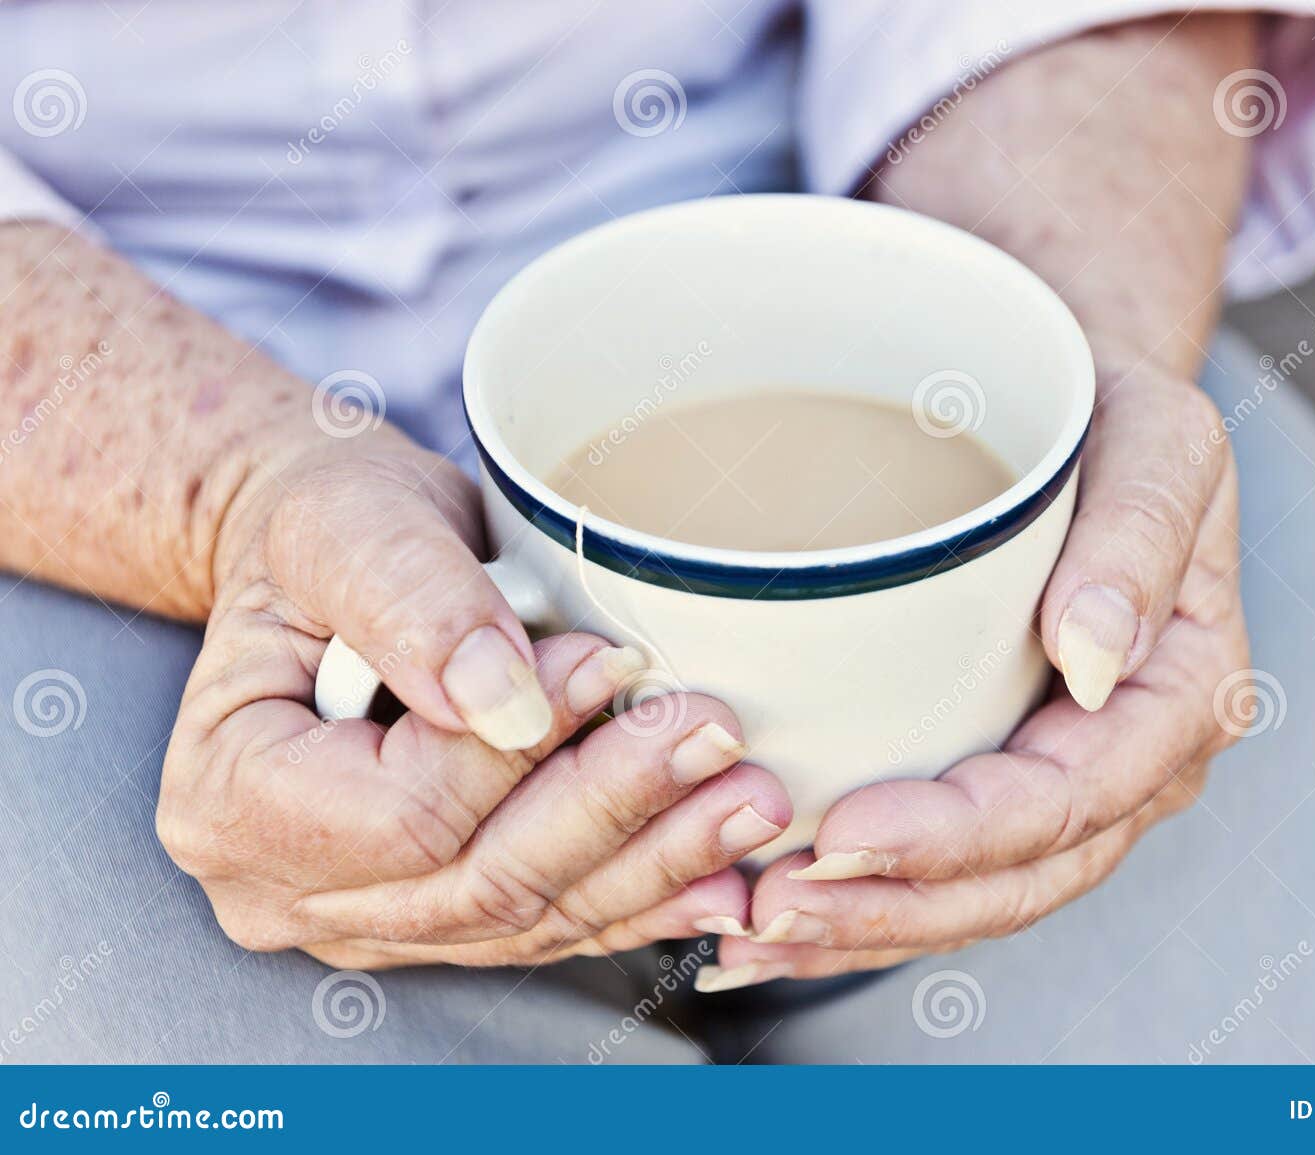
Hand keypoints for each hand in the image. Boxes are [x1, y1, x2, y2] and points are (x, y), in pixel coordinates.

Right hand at [155, 434, 790, 967]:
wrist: (332, 565)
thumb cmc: (323, 531)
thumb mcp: (341, 525)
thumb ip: (409, 601)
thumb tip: (501, 700)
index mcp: (230, 797)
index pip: (401, 814)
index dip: (520, 753)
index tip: (610, 661)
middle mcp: (285, 887)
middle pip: (476, 883)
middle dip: (613, 811)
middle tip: (718, 736)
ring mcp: (365, 917)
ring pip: (525, 916)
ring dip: (653, 863)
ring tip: (749, 800)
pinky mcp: (438, 915)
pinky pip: (546, 927)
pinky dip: (641, 902)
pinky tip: (722, 878)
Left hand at [699, 368, 1246, 988]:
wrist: (1071, 401)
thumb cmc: (1113, 413)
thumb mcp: (1157, 439)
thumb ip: (1139, 536)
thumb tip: (1087, 653)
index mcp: (1181, 695)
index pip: (1071, 799)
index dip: (958, 836)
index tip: (844, 836)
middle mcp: (1130, 762)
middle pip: (1017, 876)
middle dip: (892, 908)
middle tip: (768, 909)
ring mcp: (1068, 782)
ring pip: (972, 895)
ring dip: (860, 926)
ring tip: (742, 932)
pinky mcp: (1000, 776)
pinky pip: (940, 867)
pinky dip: (855, 902)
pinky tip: (763, 919)